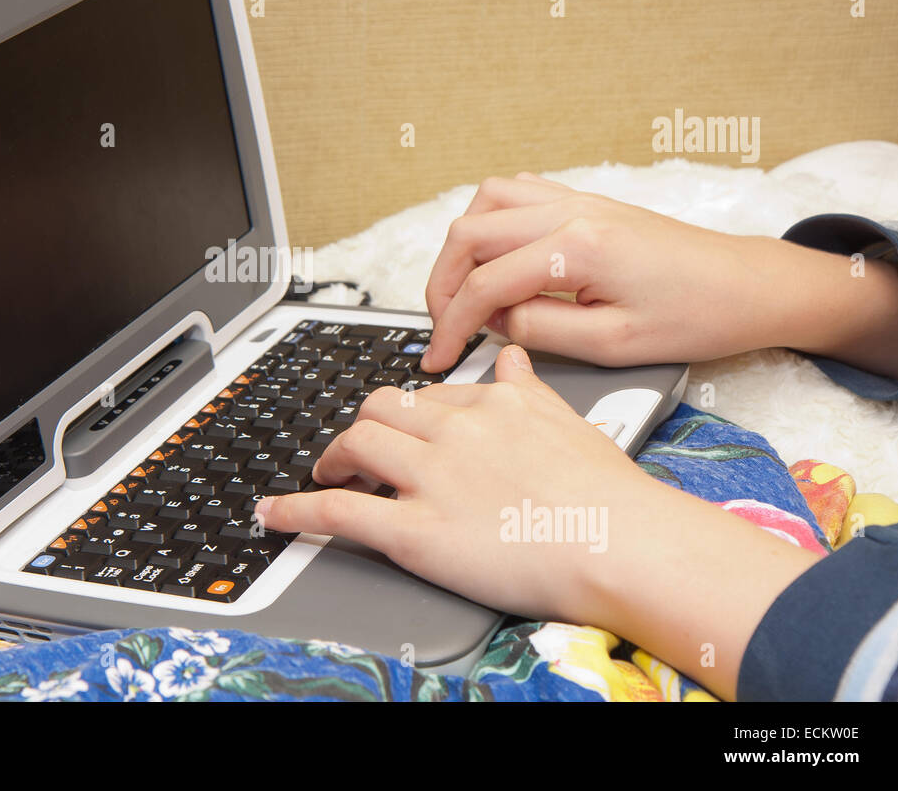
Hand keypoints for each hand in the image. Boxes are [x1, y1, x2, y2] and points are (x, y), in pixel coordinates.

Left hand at [255, 345, 820, 698]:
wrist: (623, 543)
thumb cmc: (609, 495)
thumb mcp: (570, 420)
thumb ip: (529, 387)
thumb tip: (509, 355)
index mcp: (489, 404)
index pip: (429, 394)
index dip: (406, 411)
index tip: (400, 423)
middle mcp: (453, 432)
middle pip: (381, 409)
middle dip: (361, 424)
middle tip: (356, 445)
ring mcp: (430, 479)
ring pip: (357, 443)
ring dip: (331, 456)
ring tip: (326, 469)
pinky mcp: (415, 530)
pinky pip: (339, 510)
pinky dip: (297, 511)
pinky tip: (273, 514)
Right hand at [419, 173, 897, 377]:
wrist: (747, 287)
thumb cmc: (695, 316)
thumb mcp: (614, 345)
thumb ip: (540, 331)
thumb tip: (494, 322)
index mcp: (578, 247)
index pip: (486, 284)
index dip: (450, 325)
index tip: (439, 359)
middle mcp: (570, 211)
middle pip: (470, 234)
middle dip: (442, 285)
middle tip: (443, 329)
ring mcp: (576, 200)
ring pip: (485, 203)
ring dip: (461, 248)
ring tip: (464, 293)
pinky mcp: (584, 202)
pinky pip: (515, 194)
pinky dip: (489, 223)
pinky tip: (495, 259)